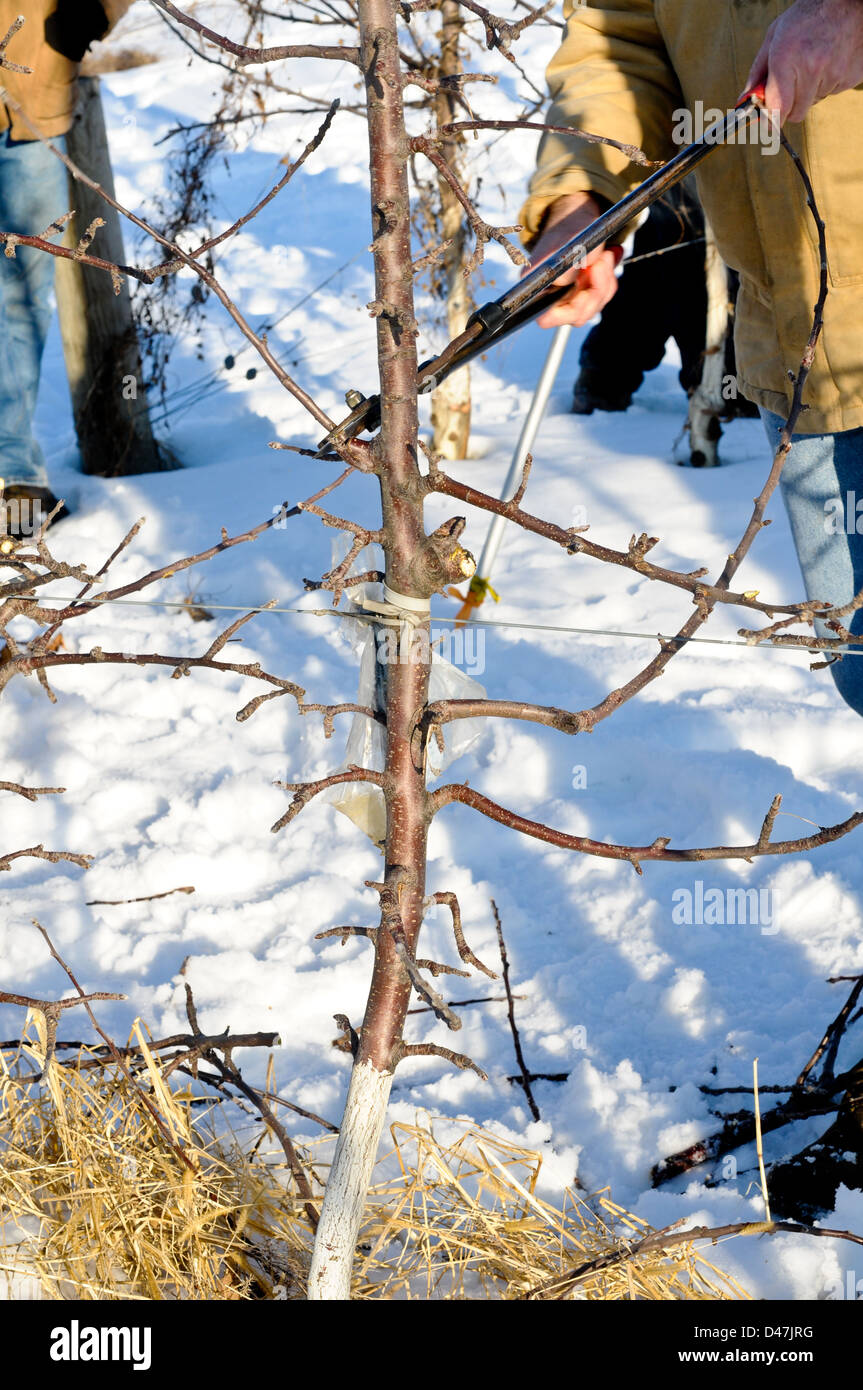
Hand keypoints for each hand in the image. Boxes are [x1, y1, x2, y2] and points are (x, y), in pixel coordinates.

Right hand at [527, 193, 622, 328]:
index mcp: (535, 288)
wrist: (578, 216)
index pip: (547, 318)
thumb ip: (563, 272)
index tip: (586, 284)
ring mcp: (568, 296)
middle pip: (578, 314)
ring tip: (605, 254)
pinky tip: (609, 255)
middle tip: (601, 260)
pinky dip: (610, 275)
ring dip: (605, 279)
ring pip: (594, 306)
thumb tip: (564, 287)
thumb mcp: (567, 249)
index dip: (570, 308)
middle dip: (596, 288)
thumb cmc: (568, 229)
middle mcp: (550, 297)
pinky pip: (603, 295)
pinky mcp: (584, 291)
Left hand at [742, 0, 862, 123]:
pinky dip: (827, 83)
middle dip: (789, 105)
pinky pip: (831, 93)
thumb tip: (744, 100)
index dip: (770, 121)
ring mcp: (834, 73)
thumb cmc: (808, 16)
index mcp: (787, 58)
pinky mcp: (850, 76)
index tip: (768, 124)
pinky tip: (828, 61)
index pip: (777, 110)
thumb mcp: (775, 37)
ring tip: (813, 63)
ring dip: (809, 91)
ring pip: (813, 103)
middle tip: (790, 85)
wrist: (847, 2)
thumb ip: (757, 72)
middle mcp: (812, 68)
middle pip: (795, 114)